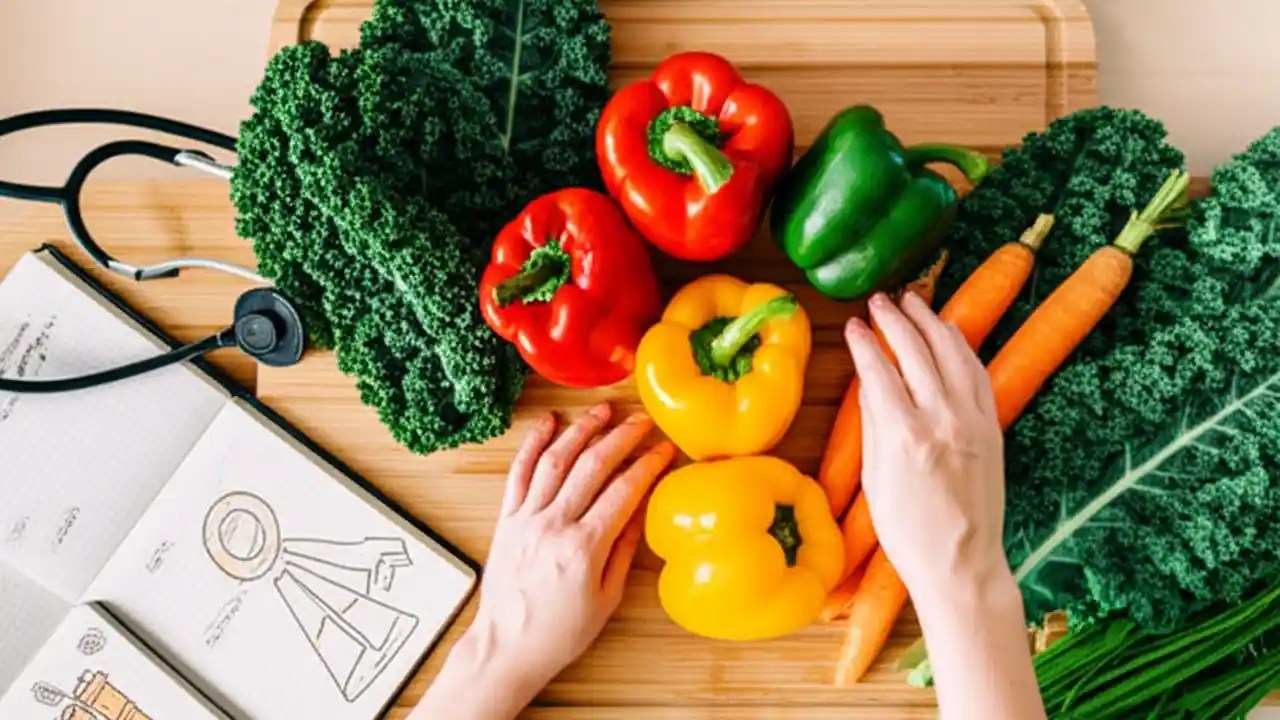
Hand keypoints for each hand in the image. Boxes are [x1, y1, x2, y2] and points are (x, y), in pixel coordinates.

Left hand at [413, 405, 674, 719]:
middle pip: (592, 466)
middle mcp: (553, 525)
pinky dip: (533, 444)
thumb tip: (640, 511)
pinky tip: (549, 424)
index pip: (623, 491)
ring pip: (555, 460)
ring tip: (602, 410)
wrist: (506, 647)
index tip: (663, 449)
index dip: (647, 465)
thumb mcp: (606, 599)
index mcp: (584, 548)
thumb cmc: (559, 633)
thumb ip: (624, 550)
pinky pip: (520, 472)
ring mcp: (526, 518)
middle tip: (640, 421)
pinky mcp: (506, 519)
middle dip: (620, 437)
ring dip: (581, 430)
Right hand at [844, 291, 1007, 603]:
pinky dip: (961, 347)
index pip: (879, 370)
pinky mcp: (994, 428)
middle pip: (916, 351)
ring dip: (932, 322)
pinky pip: (978, 374)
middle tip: (879, 301)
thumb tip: (869, 382)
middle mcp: (942, 420)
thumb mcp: (875, 480)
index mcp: (904, 436)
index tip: (853, 324)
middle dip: (895, 320)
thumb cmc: (908, 533)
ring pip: (953, 353)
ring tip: (914, 302)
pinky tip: (949, 333)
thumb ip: (873, 425)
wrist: (961, 564)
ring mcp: (973, 422)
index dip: (864, 342)